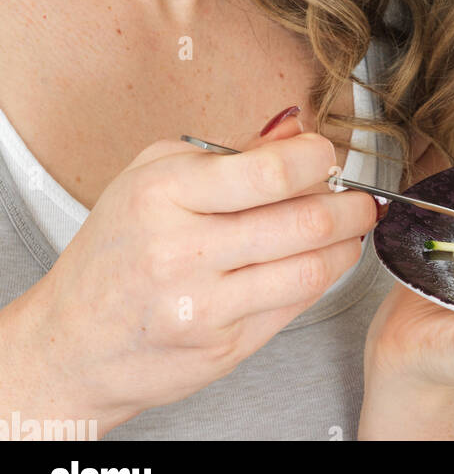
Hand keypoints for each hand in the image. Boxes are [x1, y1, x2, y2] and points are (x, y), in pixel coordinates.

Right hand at [17, 109, 377, 429]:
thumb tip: (296, 126)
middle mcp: (182, 251)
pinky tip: (323, 259)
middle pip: (304, 222)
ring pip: (310, 269)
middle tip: (362, 196)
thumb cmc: (115, 250)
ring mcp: (204, 306)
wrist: (70, 343)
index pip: (271, 171)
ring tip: (352, 227)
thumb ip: (230, 152)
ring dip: (347, 244)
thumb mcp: (154, 177)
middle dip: (351, 204)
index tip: (326, 154)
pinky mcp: (223, 348)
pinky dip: (322, 278)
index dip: (318, 158)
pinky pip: (295, 306)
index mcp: (164, 194)